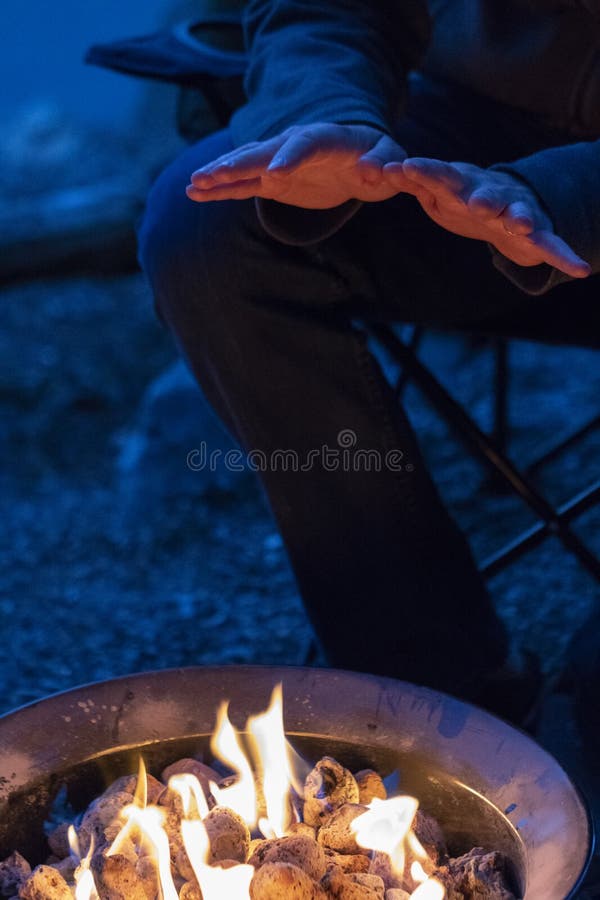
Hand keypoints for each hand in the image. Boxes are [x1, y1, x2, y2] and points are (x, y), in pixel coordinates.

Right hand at [187, 123, 411, 208]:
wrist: (361, 159)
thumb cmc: (378, 156)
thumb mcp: (390, 158)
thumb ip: (384, 161)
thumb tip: (374, 172)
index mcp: (325, 137)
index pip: (304, 144)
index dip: (289, 158)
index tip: (274, 174)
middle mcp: (294, 145)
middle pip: (263, 152)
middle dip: (238, 163)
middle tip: (213, 175)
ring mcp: (278, 162)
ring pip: (245, 166)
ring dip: (219, 174)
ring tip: (193, 184)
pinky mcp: (271, 181)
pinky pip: (243, 185)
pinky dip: (221, 189)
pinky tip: (196, 193)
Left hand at [383, 158, 590, 278]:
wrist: (503, 204)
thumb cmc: (462, 198)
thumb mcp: (436, 191)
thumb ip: (412, 182)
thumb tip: (377, 170)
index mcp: (463, 185)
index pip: (440, 175)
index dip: (424, 172)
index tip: (405, 168)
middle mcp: (491, 194)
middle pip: (486, 195)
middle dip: (483, 198)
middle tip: (477, 204)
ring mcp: (516, 211)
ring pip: (520, 214)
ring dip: (521, 217)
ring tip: (522, 224)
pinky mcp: (536, 232)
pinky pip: (551, 245)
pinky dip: (565, 256)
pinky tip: (581, 270)